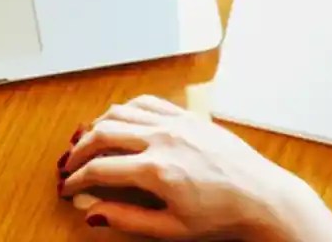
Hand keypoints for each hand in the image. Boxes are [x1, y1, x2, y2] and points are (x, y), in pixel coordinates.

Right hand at [58, 96, 331, 241]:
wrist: (262, 197)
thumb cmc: (222, 216)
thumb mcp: (171, 229)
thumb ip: (127, 220)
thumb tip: (93, 212)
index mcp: (157, 170)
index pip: (100, 169)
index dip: (77, 179)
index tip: (69, 186)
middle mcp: (164, 139)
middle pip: (103, 132)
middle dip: (79, 148)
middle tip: (70, 163)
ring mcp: (177, 123)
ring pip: (122, 111)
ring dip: (98, 124)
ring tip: (87, 140)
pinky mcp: (189, 116)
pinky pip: (147, 102)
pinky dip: (126, 109)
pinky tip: (119, 120)